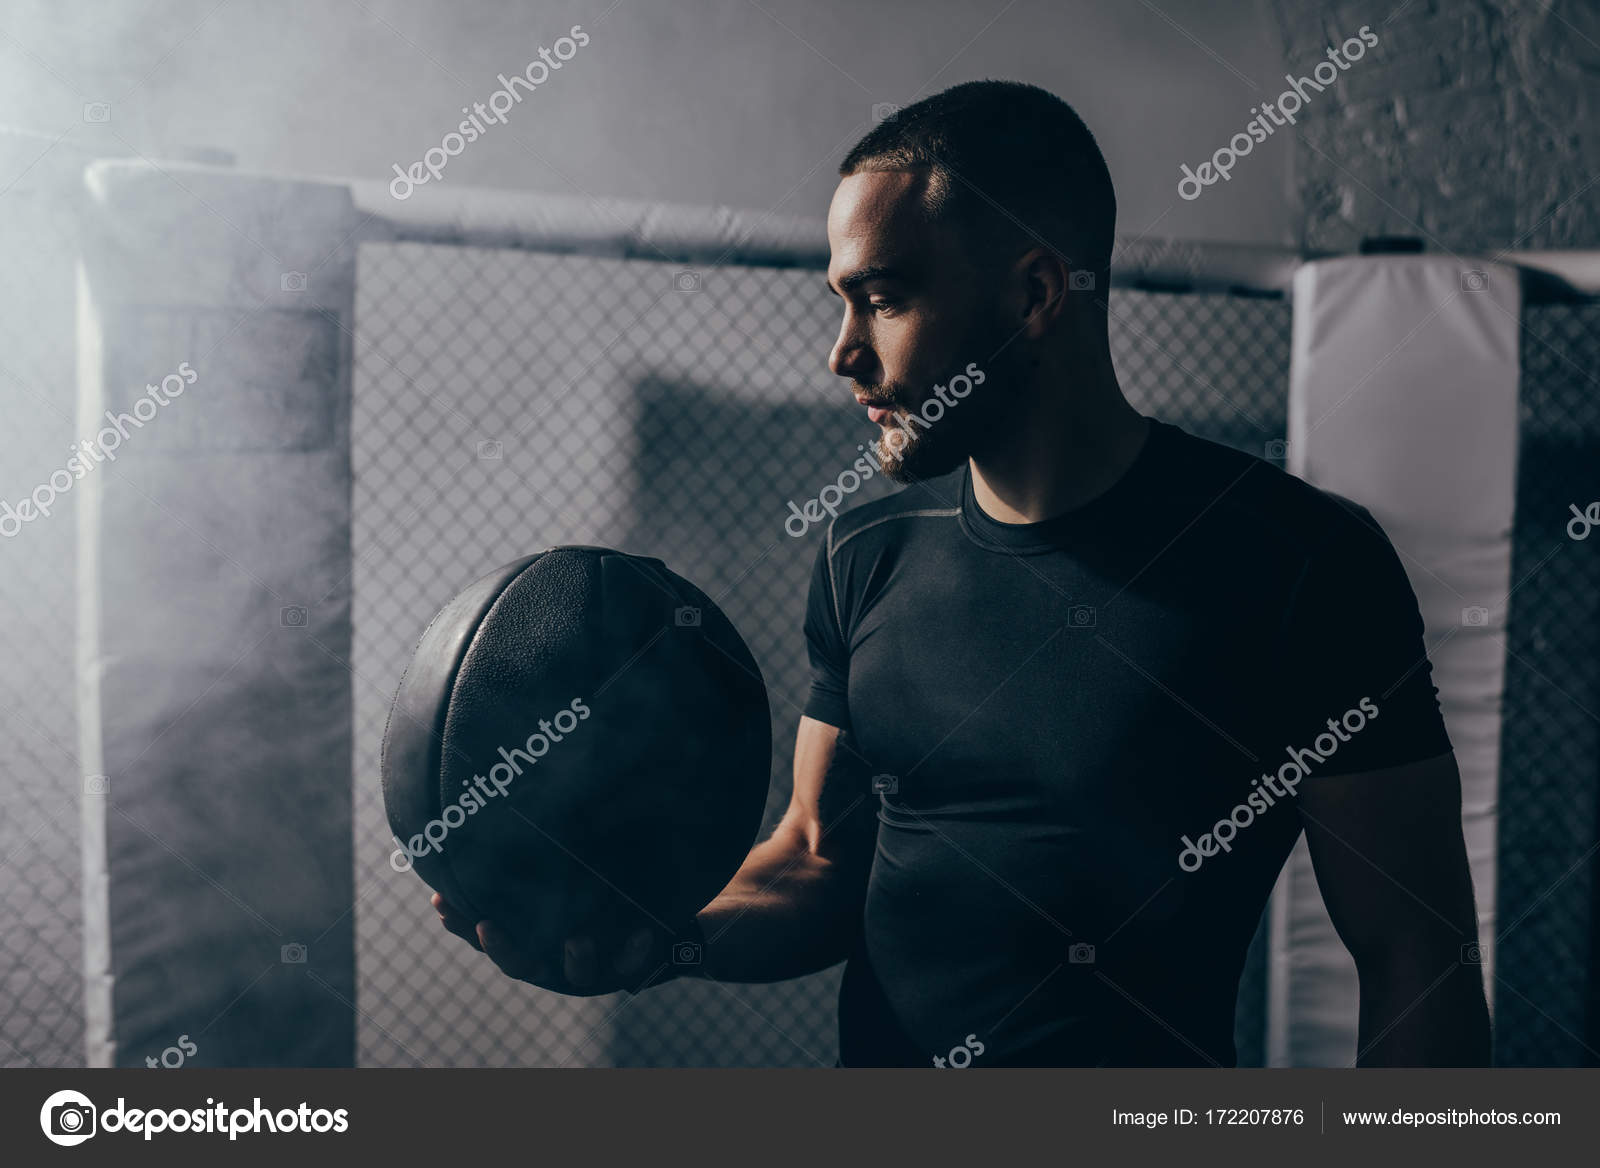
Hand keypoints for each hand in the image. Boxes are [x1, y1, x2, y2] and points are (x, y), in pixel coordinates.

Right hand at [431, 892, 692, 995]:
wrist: (654, 929)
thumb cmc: (592, 902)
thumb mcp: (554, 882)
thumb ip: (523, 868)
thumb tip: (482, 827)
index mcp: (533, 942)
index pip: (489, 936)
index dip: (462, 923)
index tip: (440, 901)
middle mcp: (556, 959)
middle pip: (522, 966)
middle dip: (503, 948)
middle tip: (485, 926)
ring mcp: (592, 966)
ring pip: (579, 972)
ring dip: (576, 956)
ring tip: (576, 939)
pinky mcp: (629, 964)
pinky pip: (632, 962)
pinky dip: (634, 950)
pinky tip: (640, 933)